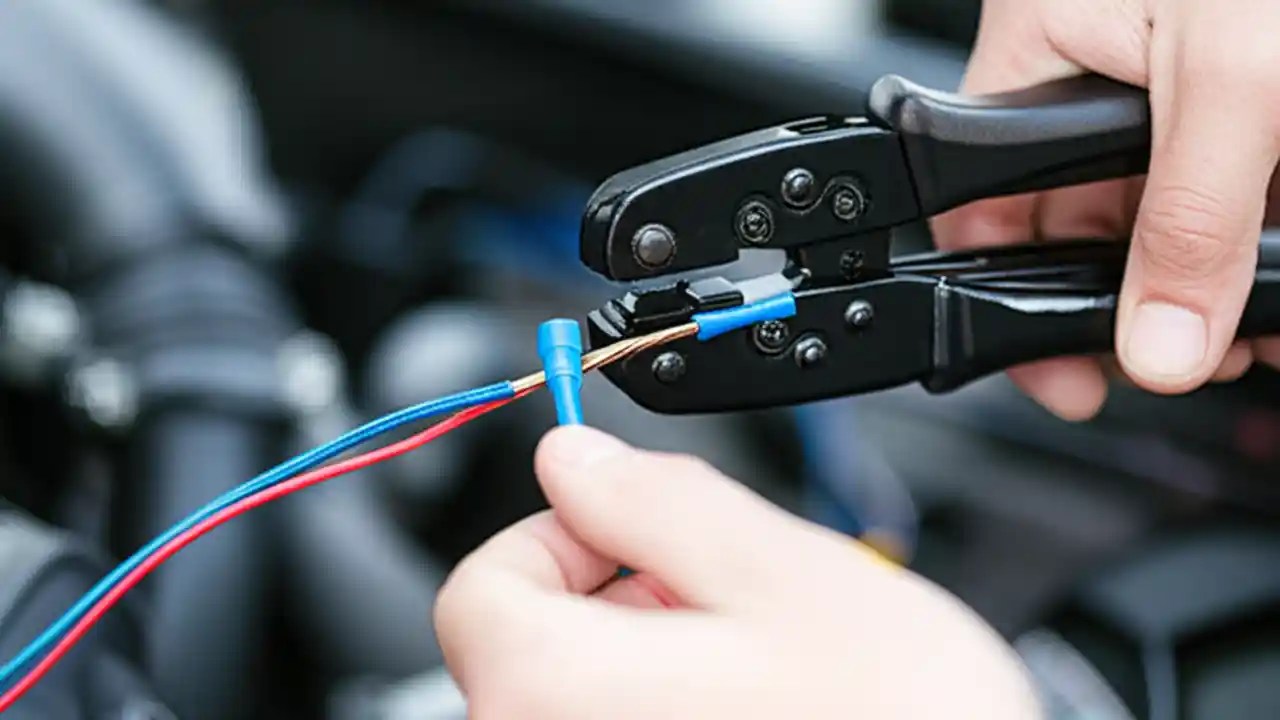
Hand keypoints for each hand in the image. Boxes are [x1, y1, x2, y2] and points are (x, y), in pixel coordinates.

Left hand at [434, 426, 1041, 718]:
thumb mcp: (783, 574)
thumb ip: (656, 502)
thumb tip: (576, 460)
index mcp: (552, 694)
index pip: (480, 588)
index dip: (557, 535)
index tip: (634, 534)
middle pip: (531, 647)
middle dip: (620, 595)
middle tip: (724, 598)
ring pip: (583, 698)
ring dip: (655, 655)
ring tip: (758, 664)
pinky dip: (669, 710)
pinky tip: (757, 710)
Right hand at [933, 0, 1279, 419]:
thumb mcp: (1234, 79)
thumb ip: (1190, 223)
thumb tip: (1160, 345)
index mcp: (1042, 47)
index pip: (986, 204)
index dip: (1012, 296)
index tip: (1069, 373)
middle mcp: (1095, 65)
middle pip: (1084, 219)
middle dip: (1132, 298)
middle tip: (1183, 353)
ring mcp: (1171, 74)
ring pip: (1165, 206)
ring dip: (1205, 275)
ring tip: (1249, 321)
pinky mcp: (1242, 80)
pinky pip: (1231, 176)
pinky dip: (1257, 228)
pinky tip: (1278, 265)